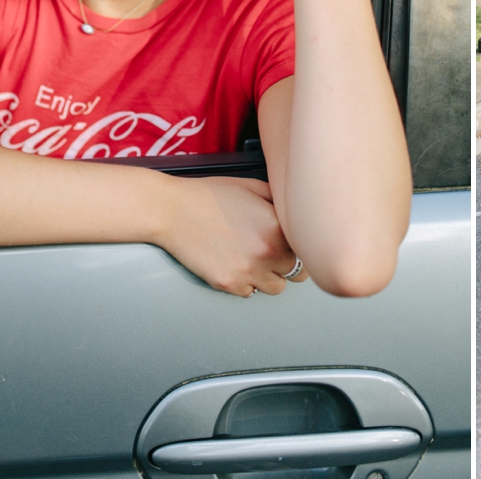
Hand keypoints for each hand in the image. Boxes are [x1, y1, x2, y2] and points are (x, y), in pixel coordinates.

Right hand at [157, 176, 306, 296]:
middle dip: (288, 263)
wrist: (172, 209)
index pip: (307, 248)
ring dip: (270, 276)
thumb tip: (298, 213)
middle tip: (273, 252)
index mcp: (278, 226)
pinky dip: (246, 283)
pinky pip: (250, 293)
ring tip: (255, 260)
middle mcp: (268, 251)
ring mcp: (249, 271)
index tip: (290, 242)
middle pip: (298, 272)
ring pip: (277, 288)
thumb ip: (281, 202)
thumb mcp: (253, 187)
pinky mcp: (229, 284)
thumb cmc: (211, 195)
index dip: (300, 245)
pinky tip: (235, 265)